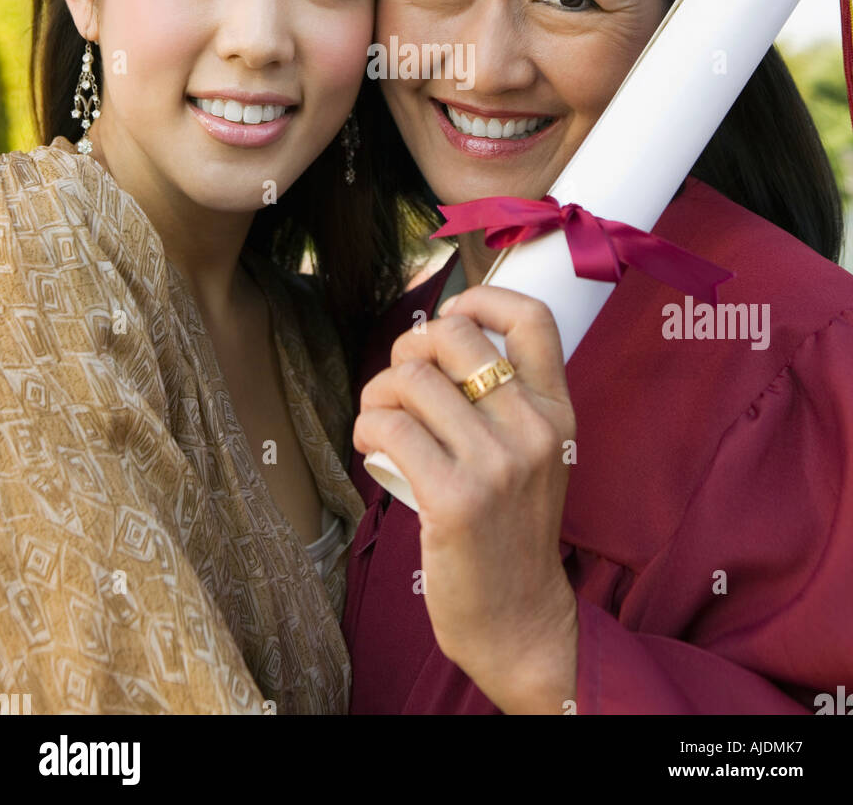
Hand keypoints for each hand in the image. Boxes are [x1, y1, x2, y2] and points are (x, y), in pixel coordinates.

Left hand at [353, 284, 578, 713]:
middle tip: (399, 387)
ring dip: (377, 394)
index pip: (532, 318)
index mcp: (556, 412)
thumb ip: (504, 401)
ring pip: (411, 380)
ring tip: (378, 423)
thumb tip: (438, 336)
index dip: (481, 299)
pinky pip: (390, 428)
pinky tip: (370, 447)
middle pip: (454, 335)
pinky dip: (366, 429)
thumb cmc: (510, 533)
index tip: (450, 320)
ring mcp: (497, 464)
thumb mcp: (533, 456)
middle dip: (408, 349)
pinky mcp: (454, 499)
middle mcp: (533, 430)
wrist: (520, 622)